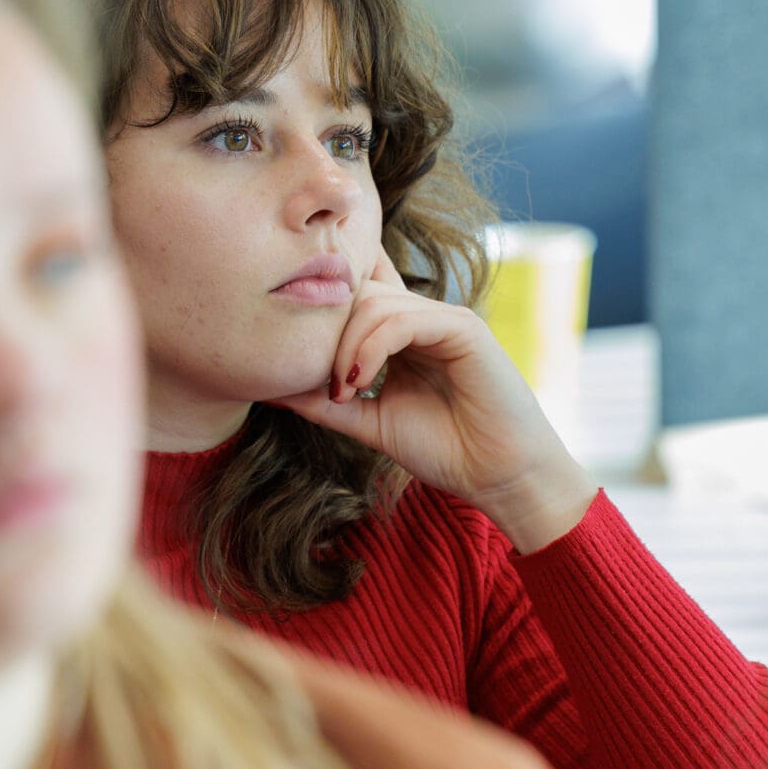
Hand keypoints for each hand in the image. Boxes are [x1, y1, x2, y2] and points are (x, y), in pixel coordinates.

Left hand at [272, 253, 597, 553]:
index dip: (325, 301)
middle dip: (327, 333)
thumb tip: (270, 388)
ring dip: (345, 347)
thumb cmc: (444, 449)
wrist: (497, 476)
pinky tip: (359, 382)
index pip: (358, 293)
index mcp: (402, 334)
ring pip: (374, 303)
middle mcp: (422, 318)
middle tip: (321, 385)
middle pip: (356, 293)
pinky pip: (404, 320)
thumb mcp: (369, 422)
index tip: (290, 337)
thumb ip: (325, 402)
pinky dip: (371, 348)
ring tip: (341, 391)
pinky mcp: (462, 328)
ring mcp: (443, 318)